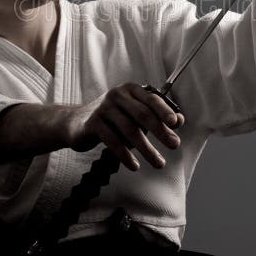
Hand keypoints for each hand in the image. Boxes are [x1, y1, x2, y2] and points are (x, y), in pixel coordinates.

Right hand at [66, 83, 185, 170]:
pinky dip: (125, 155)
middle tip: (174, 145)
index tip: (176, 124)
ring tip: (159, 163)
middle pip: (143, 114)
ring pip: (130, 130)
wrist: (76, 123)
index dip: (165, 110)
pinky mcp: (93, 124)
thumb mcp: (133, 114)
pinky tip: (135, 166)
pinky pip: (113, 141)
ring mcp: (103, 108)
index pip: (151, 99)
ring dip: (146, 149)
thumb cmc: (112, 118)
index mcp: (130, 90)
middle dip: (161, 131)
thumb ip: (156, 116)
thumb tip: (179, 121)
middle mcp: (117, 95)